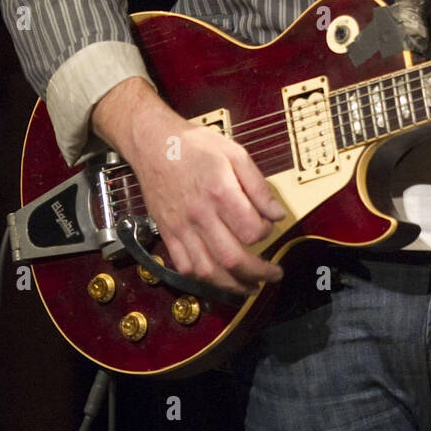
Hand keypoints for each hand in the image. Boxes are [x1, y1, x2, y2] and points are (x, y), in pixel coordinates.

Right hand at [92, 78, 285, 294]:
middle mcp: (199, 215)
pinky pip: (184, 266)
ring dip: (232, 285)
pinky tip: (218, 278)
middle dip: (257, 273)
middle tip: (272, 275)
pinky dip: (203, 279)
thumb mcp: (235, 154)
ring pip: (207, 271)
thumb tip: (277, 214)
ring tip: (250, 287)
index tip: (269, 226)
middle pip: (231, 259)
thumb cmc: (195, 145)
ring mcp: (180, 227)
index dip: (266, 233)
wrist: (153, 143)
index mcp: (219, 192)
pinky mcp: (167, 233)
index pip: (251, 230)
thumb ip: (258, 186)